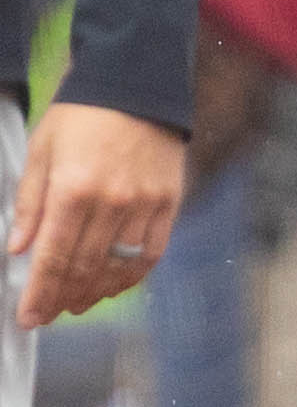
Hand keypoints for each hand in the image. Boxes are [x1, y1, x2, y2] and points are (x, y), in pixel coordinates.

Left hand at [13, 101, 184, 328]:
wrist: (135, 88)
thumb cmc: (80, 117)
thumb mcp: (41, 152)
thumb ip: (30, 204)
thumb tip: (19, 250)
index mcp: (73, 189)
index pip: (53, 258)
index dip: (40, 294)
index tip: (30, 318)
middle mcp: (112, 202)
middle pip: (85, 268)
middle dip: (63, 299)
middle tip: (50, 315)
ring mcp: (144, 204)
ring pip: (119, 267)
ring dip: (96, 293)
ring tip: (78, 304)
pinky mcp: (167, 202)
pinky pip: (151, 252)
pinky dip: (132, 276)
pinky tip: (114, 285)